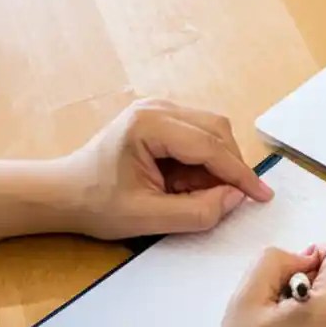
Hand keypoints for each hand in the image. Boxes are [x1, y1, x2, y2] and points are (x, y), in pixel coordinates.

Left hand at [64, 99, 272, 238]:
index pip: (209, 146)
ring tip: (195, 191)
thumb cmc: (96, 204)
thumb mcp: (147, 218)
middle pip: (217, 130)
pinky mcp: (162, 117)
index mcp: (148, 124)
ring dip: (217, 163)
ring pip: (213, 130)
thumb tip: (236, 197)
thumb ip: (197, 211)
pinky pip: (200, 134)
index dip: (240, 174)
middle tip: (225, 200)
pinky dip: (204, 160)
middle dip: (229, 167)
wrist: (62, 193)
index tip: (262, 196)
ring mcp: (159, 108)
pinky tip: (186, 181)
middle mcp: (157, 107)